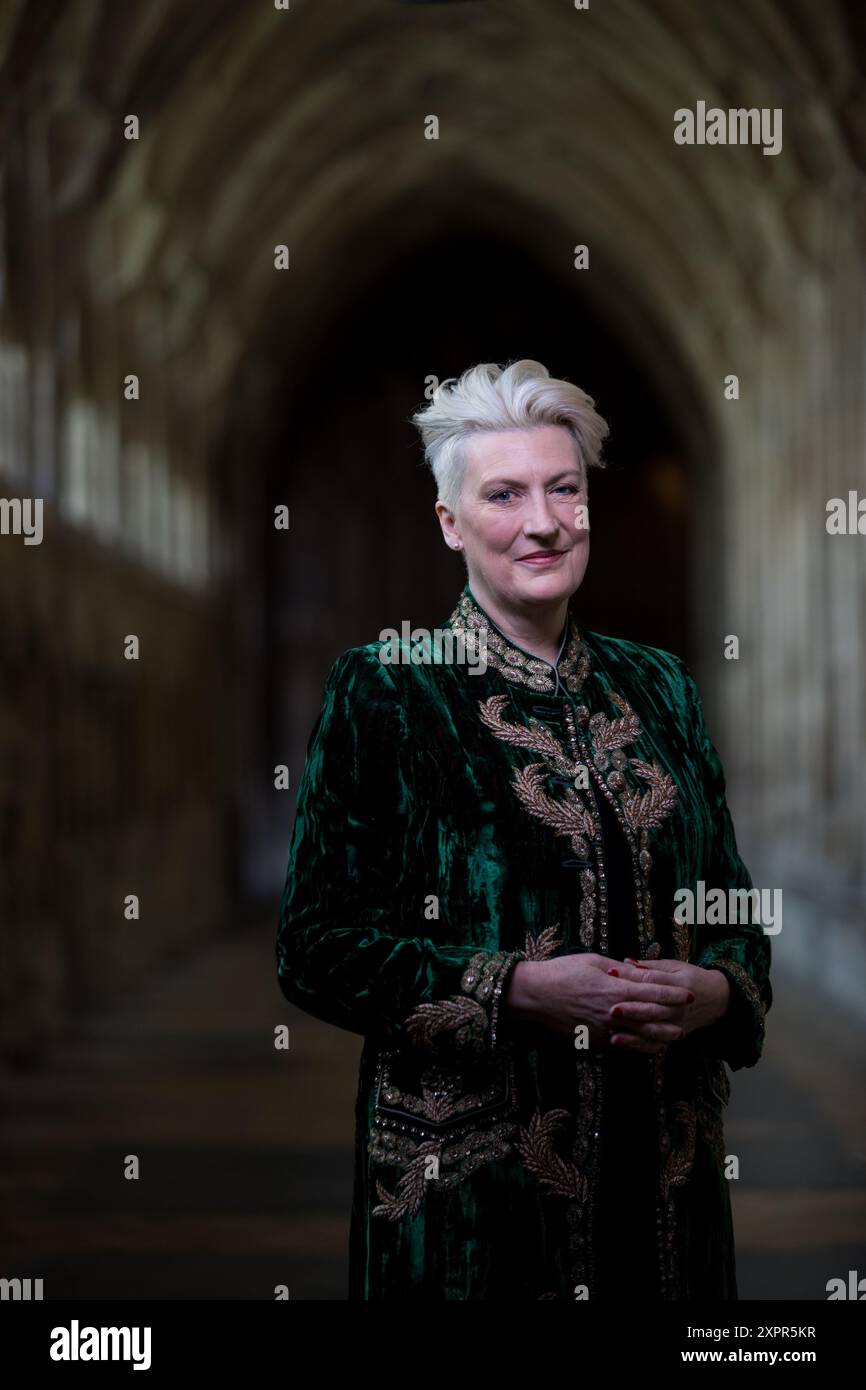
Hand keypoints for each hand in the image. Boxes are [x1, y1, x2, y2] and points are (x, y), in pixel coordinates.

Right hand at [503, 953, 693, 1051]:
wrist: (534, 996)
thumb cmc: (562, 972)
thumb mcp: (594, 962)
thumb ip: (622, 970)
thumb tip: (644, 972)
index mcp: (614, 989)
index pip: (652, 993)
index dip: (673, 994)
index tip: (688, 993)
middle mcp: (613, 1013)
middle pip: (651, 1018)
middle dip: (672, 1016)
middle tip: (689, 1015)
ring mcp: (604, 1029)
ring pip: (640, 1036)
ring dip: (660, 1036)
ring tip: (675, 1035)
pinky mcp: (594, 1039)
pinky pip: (623, 1045)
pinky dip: (639, 1045)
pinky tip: (648, 1044)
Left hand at [607, 957, 729, 1050]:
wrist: (717, 999)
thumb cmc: (692, 978)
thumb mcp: (675, 966)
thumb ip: (650, 966)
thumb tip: (626, 962)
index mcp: (679, 984)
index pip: (652, 980)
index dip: (631, 976)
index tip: (611, 971)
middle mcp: (679, 1006)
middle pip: (653, 1008)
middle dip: (631, 1009)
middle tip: (611, 1008)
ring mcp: (677, 1023)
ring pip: (653, 1029)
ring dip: (632, 1031)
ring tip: (612, 1029)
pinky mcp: (674, 1035)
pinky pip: (654, 1043)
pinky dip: (637, 1044)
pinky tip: (620, 1042)